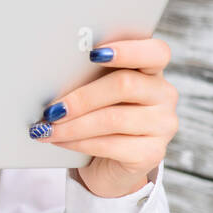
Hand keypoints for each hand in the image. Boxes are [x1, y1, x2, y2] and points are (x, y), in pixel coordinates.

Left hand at [28, 39, 178, 198]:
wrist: (107, 162)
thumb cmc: (98, 115)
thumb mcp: (95, 90)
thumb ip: (88, 75)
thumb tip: (54, 71)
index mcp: (152, 70)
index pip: (155, 52)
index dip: (127, 50)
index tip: (93, 53)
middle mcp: (164, 95)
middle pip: (125, 85)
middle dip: (82, 97)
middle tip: (52, 108)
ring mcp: (163, 125)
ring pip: (114, 118)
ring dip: (73, 125)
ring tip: (48, 128)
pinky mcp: (152, 153)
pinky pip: (111, 145)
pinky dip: (79, 142)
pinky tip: (61, 141)